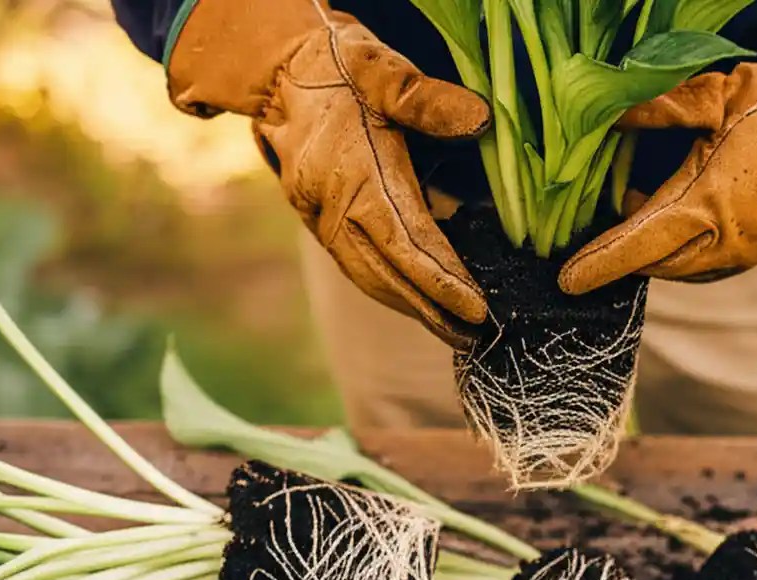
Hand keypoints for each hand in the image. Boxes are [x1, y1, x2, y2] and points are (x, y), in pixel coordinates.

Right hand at [166, 0, 489, 346]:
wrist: (277, 71)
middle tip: (474, 335)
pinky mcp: (316, 222)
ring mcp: (318, 218)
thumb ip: (426, 98)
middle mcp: (329, 205)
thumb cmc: (338, 67)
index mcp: (351, 172)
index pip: (404, 241)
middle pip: (384, 274)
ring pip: (366, 277)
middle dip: (430, 310)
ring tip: (453, 330)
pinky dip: (388, 289)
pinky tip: (416, 302)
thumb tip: (480, 121)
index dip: (441, 279)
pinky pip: (355, 266)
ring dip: (410, 307)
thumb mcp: (381, 69)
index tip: (477, 308)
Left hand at [559, 0, 756, 294]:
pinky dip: (677, 254)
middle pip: (654, 265)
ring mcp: (745, 252)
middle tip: (590, 241)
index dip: (601, 262)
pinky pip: (703, 269)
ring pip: (678, 271)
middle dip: (620, 258)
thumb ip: (656, 110)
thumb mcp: (712, 94)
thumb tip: (606, 116)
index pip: (641, 242)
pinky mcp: (756, 253)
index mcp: (710, 200)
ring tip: (634, 216)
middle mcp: (727, 238)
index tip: (567, 280)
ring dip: (650, 255)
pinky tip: (669, 224)